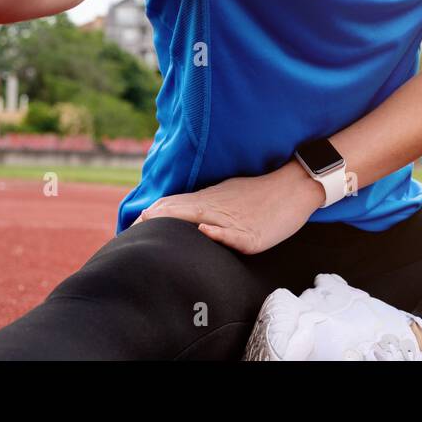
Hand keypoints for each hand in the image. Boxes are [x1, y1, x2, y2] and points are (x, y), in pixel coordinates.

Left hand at [134, 161, 325, 254]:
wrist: (293, 186)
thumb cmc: (260, 193)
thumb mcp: (227, 194)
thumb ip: (203, 205)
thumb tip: (181, 213)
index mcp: (209, 201)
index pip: (172, 206)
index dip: (150, 215)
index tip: (129, 227)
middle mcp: (217, 209)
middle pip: (180, 212)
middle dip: (153, 222)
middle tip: (128, 235)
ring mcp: (234, 222)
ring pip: (201, 219)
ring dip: (176, 225)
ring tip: (153, 228)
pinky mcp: (254, 235)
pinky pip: (234, 233)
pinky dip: (218, 232)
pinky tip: (205, 231)